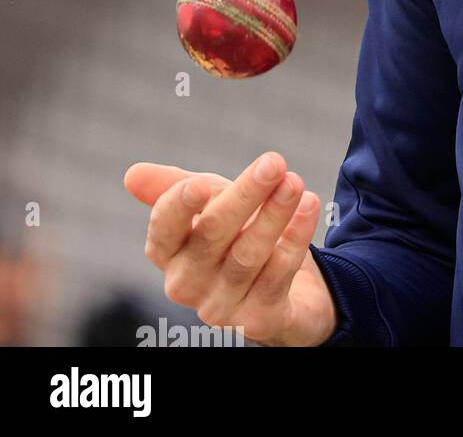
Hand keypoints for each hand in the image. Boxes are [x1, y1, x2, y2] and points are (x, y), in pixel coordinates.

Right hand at [123, 152, 337, 346]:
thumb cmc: (238, 234)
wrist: (287, 286)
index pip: (163, 231)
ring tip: (294, 182)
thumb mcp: (212, 202)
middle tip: (274, 163)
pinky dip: (295, 238)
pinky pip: (278, 274)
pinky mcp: (258, 320)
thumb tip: (132, 174)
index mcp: (169, 253)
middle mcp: (187, 284)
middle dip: (244, 196)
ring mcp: (222, 307)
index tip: (200, 185)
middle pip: (212, 236)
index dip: (178, 208)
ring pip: (248, 255)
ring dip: (274, 215)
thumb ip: (176, 187)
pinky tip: (309, 206)